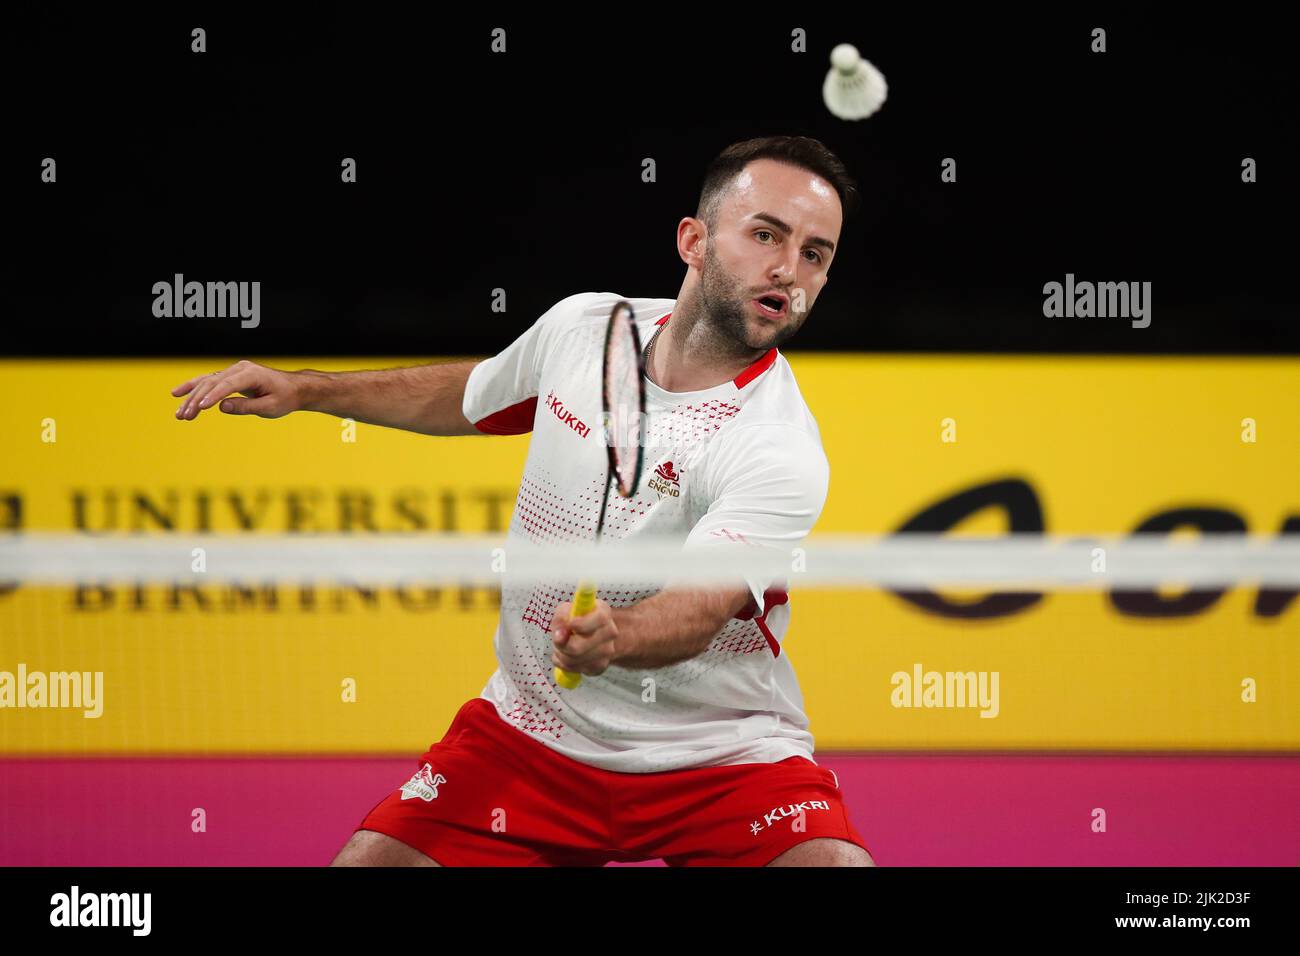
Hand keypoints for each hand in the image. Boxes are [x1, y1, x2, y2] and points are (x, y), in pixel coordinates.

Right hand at [172, 360, 300, 420]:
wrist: (293, 389)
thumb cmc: (285, 398)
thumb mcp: (270, 407)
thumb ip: (247, 407)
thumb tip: (222, 407)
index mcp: (252, 374)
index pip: (228, 384)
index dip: (214, 395)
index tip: (201, 407)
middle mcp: (240, 368)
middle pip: (213, 383)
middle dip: (196, 400)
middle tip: (184, 416)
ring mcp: (234, 370)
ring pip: (207, 382)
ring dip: (192, 398)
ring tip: (180, 415)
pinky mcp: (230, 376)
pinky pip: (209, 381)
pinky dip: (194, 388)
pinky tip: (177, 395)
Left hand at [550, 599, 619, 677]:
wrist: (590, 630)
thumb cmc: (576, 617)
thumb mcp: (566, 610)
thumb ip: (561, 619)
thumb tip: (559, 635)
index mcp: (603, 613)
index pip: (598, 620)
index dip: (580, 625)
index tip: (569, 625)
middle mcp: (610, 633)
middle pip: (578, 647)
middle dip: (561, 645)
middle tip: (556, 640)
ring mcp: (607, 652)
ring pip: (573, 661)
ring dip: (560, 655)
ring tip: (561, 646)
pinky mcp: (600, 667)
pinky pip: (576, 670)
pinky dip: (565, 664)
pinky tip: (566, 654)